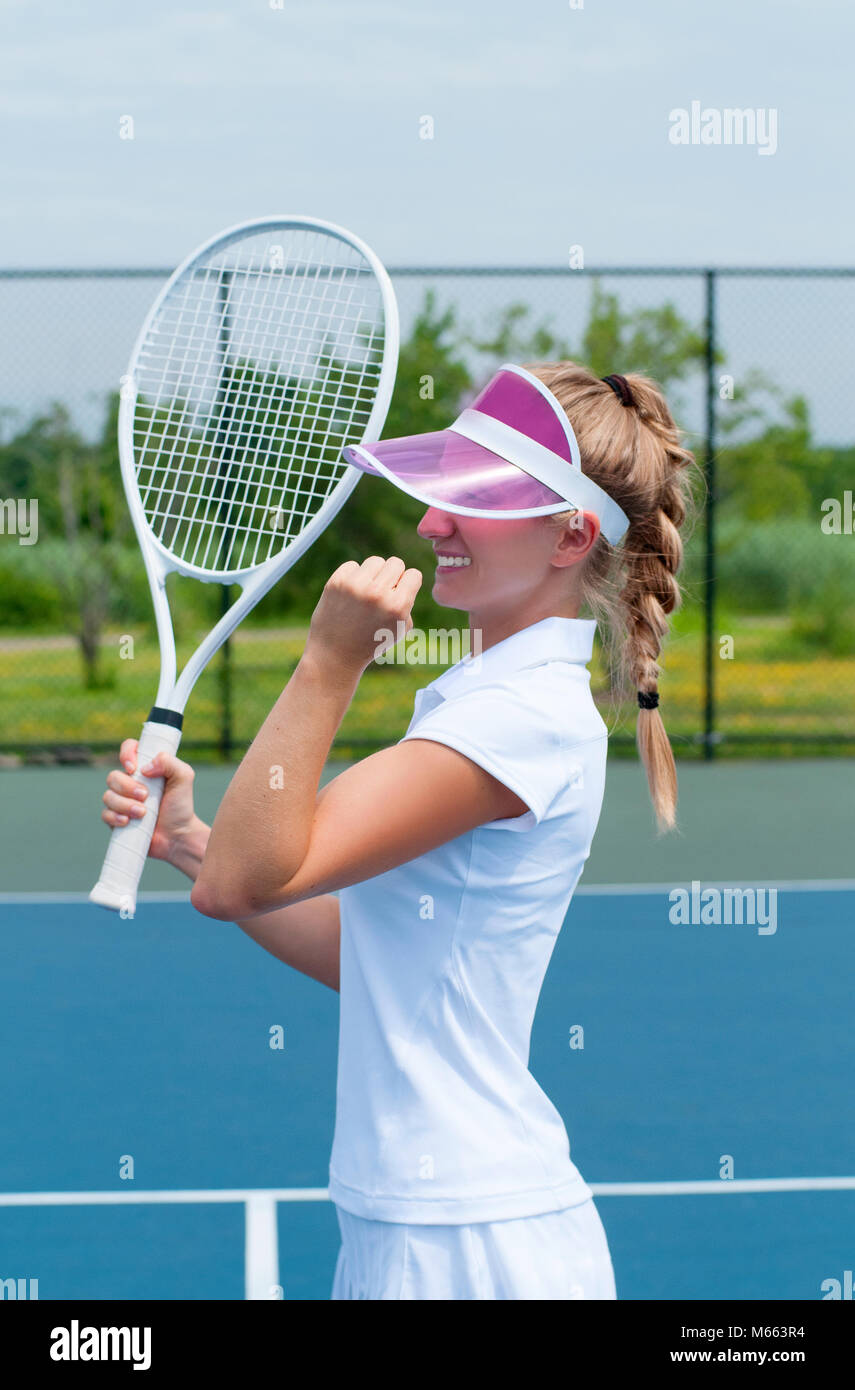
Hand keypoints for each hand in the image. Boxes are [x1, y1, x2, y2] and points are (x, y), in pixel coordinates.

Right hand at [101, 737, 200, 862]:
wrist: (177, 835)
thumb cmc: (180, 806)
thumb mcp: (184, 778)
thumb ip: (170, 763)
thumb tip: (145, 767)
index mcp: (145, 768)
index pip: (128, 749)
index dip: (126, 754)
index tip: (134, 768)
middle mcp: (130, 782)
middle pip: (113, 776)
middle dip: (127, 787)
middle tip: (146, 796)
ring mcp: (121, 800)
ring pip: (108, 796)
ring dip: (124, 805)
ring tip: (142, 813)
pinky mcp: (116, 818)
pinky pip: (105, 814)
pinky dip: (115, 817)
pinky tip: (128, 822)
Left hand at [304, 556, 422, 676]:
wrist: (335, 655)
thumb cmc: (371, 643)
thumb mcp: (399, 629)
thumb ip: (407, 602)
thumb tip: (405, 577)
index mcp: (397, 606)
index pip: (414, 574)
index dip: (408, 584)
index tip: (400, 594)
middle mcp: (377, 592)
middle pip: (396, 563)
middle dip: (392, 577)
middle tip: (383, 593)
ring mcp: (355, 585)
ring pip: (375, 561)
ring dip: (374, 574)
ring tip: (367, 594)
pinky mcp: (336, 582)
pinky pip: (353, 565)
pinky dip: (353, 577)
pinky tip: (350, 595)